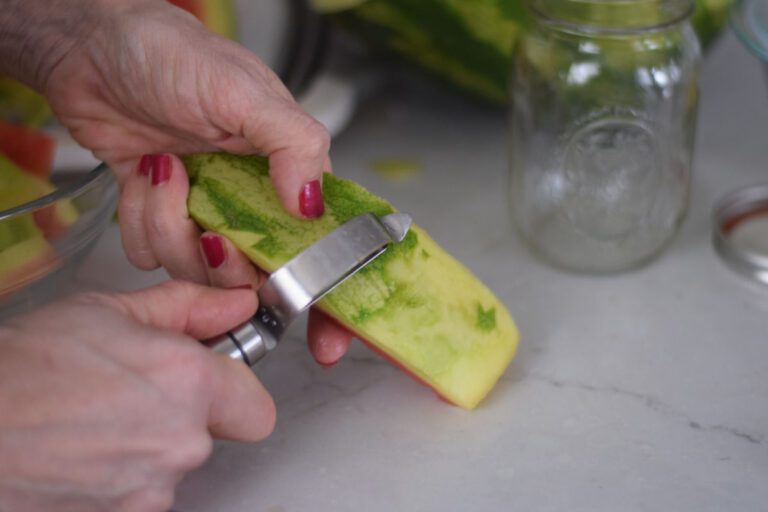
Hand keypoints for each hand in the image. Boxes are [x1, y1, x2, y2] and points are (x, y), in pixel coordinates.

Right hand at [0, 281, 273, 511]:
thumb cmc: (21, 369)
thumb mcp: (107, 312)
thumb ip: (187, 308)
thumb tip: (236, 306)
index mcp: (190, 384)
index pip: (256, 406)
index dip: (232, 390)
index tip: (206, 378)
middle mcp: (181, 444)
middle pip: (209, 436)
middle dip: (182, 415)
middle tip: (127, 393)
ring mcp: (150, 493)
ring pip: (170, 468)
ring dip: (144, 448)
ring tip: (89, 423)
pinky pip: (136, 496)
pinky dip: (115, 479)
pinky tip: (76, 455)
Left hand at [34, 0, 351, 364]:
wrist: (95, 50)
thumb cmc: (176, 55)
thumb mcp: (245, 92)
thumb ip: (291, 145)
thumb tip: (310, 205)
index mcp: (288, 174)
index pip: (324, 247)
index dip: (330, 298)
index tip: (328, 343)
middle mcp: (251, 202)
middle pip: (256, 276)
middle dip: (225, 264)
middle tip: (209, 230)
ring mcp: (205, 212)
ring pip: (198, 272)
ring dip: (172, 228)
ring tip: (164, 172)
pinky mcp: (161, 216)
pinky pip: (153, 255)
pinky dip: (140, 221)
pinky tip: (143, 178)